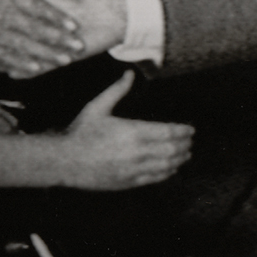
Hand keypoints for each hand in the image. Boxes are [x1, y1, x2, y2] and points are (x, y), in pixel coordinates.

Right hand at [0, 0, 81, 76]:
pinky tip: (35, 69)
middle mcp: (3, 13)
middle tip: (79, 47)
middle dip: (59, 39)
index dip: (57, 17)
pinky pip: (5, 56)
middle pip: (37, 29)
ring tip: (65, 61)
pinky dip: (21, 63)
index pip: (38, 7)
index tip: (73, 24)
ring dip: (47, 54)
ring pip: (26, 46)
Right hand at [56, 71, 193, 189]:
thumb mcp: (97, 107)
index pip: (167, 132)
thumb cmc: (81, 133)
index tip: (189, 129)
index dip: (182, 131)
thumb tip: (129, 73)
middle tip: (190, 141)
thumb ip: (117, 90)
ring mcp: (134, 169)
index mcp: (132, 132)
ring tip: (186, 154)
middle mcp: (137, 152)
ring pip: (166, 165)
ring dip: (179, 159)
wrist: (66, 161)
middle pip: (171, 149)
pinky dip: (167, 173)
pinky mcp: (129, 182)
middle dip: (184, 145)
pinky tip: (171, 168)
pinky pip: (155, 178)